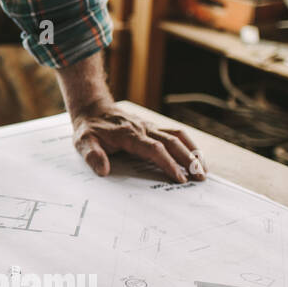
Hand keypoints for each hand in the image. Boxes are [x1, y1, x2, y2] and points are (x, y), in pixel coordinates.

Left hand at [71, 104, 205, 183]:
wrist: (93, 108)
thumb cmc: (89, 128)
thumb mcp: (83, 142)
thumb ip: (92, 156)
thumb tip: (103, 171)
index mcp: (129, 135)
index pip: (154, 149)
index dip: (167, 163)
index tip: (179, 178)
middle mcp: (143, 129)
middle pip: (172, 142)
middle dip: (188, 160)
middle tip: (200, 178)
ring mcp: (150, 127)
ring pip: (178, 136)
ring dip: (193, 152)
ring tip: (204, 170)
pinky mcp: (153, 128)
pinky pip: (175, 133)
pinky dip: (188, 144)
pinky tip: (196, 156)